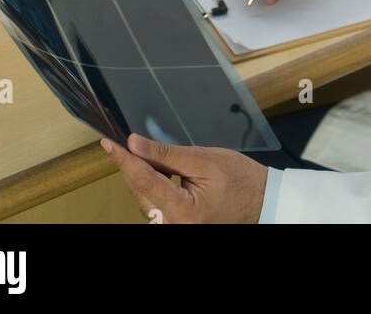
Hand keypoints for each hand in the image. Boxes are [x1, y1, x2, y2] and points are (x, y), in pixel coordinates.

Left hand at [100, 134, 267, 223]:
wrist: (261, 201)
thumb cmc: (239, 180)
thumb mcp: (203, 160)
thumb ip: (166, 154)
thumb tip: (135, 144)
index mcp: (183, 212)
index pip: (143, 181)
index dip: (124, 160)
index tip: (109, 144)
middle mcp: (175, 226)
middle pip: (140, 192)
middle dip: (131, 166)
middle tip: (122, 142)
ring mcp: (175, 228)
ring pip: (144, 199)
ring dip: (140, 175)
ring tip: (140, 153)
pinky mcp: (177, 225)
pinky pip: (154, 205)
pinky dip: (150, 185)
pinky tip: (153, 169)